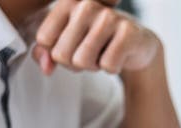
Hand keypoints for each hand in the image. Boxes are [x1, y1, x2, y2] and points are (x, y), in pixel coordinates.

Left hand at [33, 0, 158, 75]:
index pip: (44, 40)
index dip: (57, 53)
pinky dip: (112, 68)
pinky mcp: (128, 32)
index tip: (73, 46)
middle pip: (62, 54)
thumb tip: (46, 68)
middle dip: (76, 63)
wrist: (136, 42)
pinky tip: (120, 55)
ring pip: (83, 61)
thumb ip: (46, 53)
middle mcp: (86, 4)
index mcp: (67, 2)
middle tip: (91, 53)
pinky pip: (107, 65)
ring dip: (94, 66)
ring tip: (104, 53)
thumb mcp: (67, 43)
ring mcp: (109, 16)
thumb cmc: (97, 41)